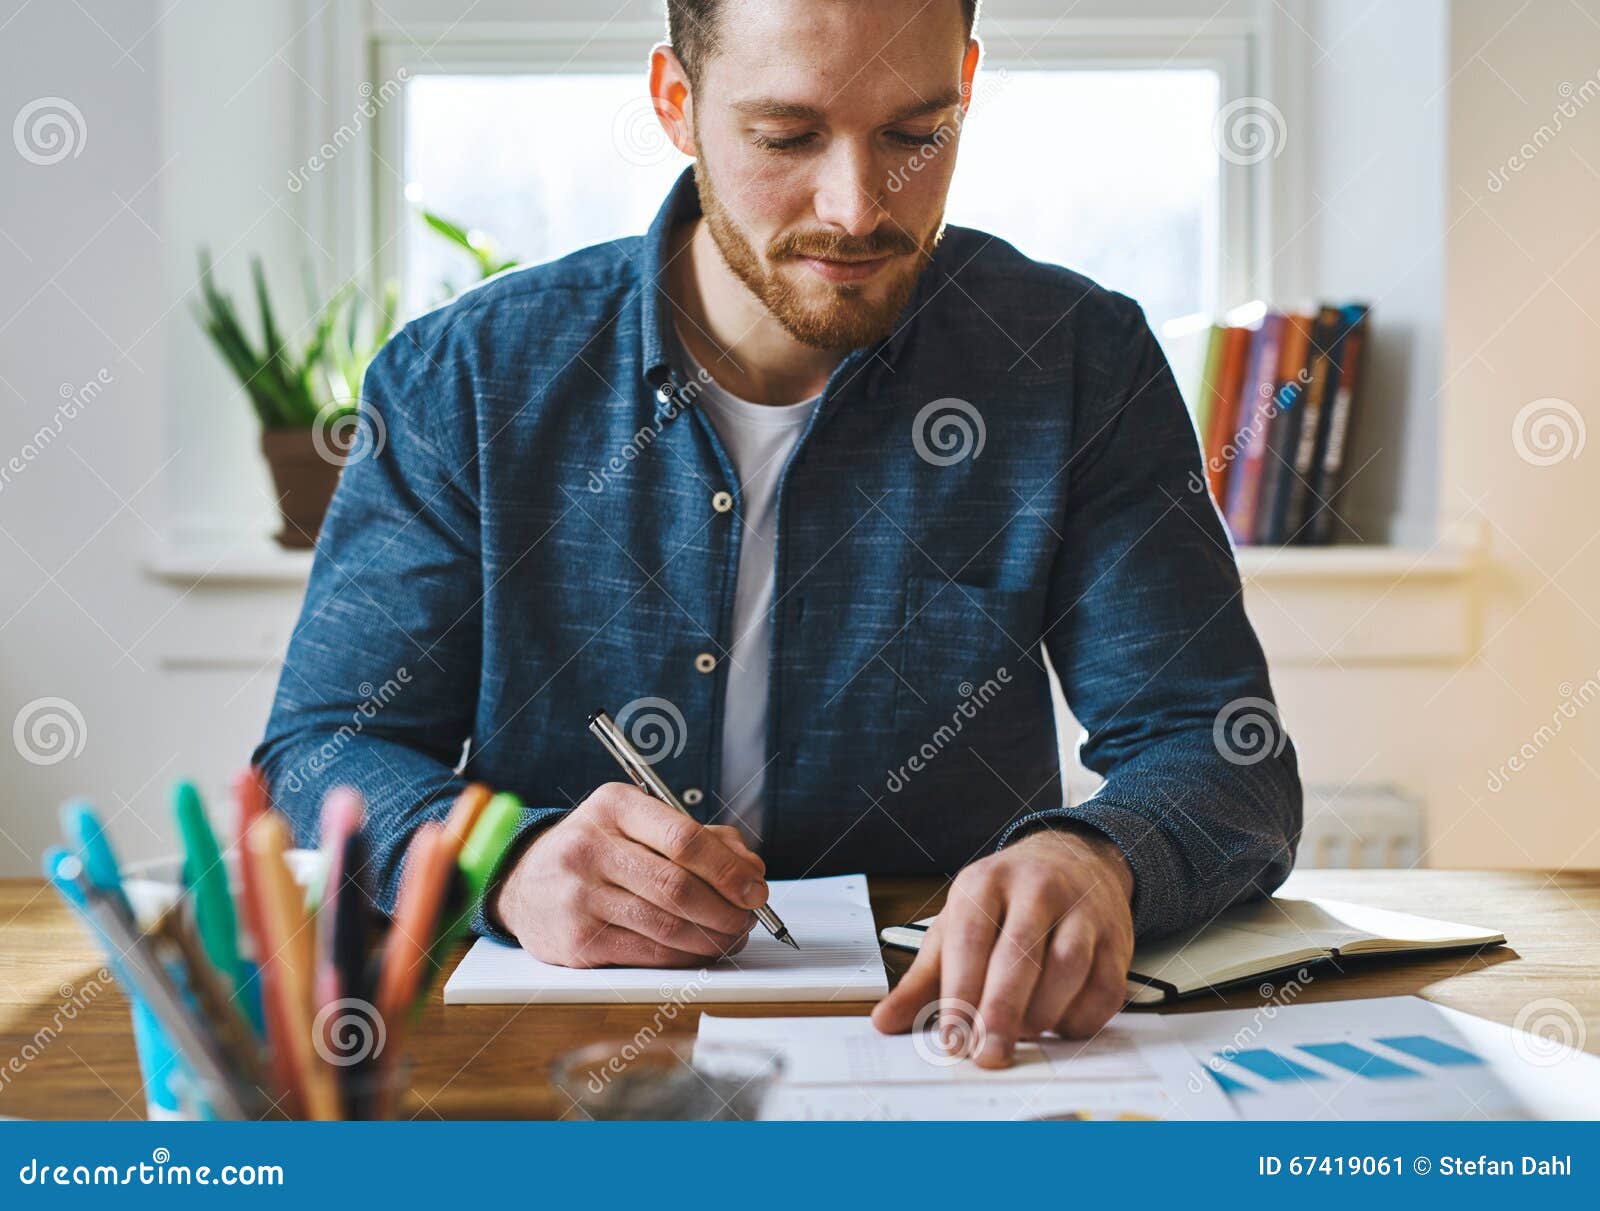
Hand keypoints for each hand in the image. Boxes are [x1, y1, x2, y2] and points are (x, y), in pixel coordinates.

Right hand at [490, 782, 766, 967]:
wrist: (525, 883)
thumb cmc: (598, 850)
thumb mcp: (639, 823)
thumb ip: (701, 839)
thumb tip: (751, 869)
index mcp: (614, 806)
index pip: (684, 838)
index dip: (728, 868)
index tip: (755, 887)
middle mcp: (590, 846)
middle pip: (678, 886)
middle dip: (726, 908)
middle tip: (748, 918)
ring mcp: (579, 895)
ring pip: (666, 925)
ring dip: (711, 937)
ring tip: (730, 936)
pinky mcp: (576, 940)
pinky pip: (647, 953)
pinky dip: (684, 957)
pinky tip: (699, 951)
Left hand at [871, 826, 1134, 1067]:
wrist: (1075, 860)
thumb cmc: (1007, 899)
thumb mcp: (958, 922)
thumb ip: (924, 977)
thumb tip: (886, 1021)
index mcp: (986, 881)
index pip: (970, 936)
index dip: (960, 991)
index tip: (952, 1037)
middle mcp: (1037, 888)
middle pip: (1020, 954)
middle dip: (1001, 1012)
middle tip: (987, 1054)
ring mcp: (1082, 909)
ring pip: (1066, 967)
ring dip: (1042, 1013)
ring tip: (1023, 1035)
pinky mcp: (1117, 937)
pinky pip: (1103, 986)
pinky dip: (1081, 1017)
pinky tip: (1060, 1026)